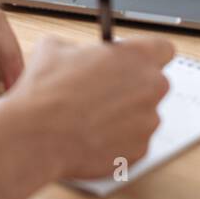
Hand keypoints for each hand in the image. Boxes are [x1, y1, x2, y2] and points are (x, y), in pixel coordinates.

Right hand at [0, 35, 172, 180]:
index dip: (146, 54)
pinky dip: (117, 139)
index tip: (133, 61)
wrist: (36, 135)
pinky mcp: (138, 151)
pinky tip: (91, 134)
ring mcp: (147, 122)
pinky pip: (133, 141)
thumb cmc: (46, 92)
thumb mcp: (54, 48)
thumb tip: (79, 55)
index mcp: (136, 56)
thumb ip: (80, 49)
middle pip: (154, 83)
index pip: (163, 48)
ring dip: (125, 114)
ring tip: (91, 116)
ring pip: (144, 114)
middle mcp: (150, 88)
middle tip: (104, 90)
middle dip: (133, 86)